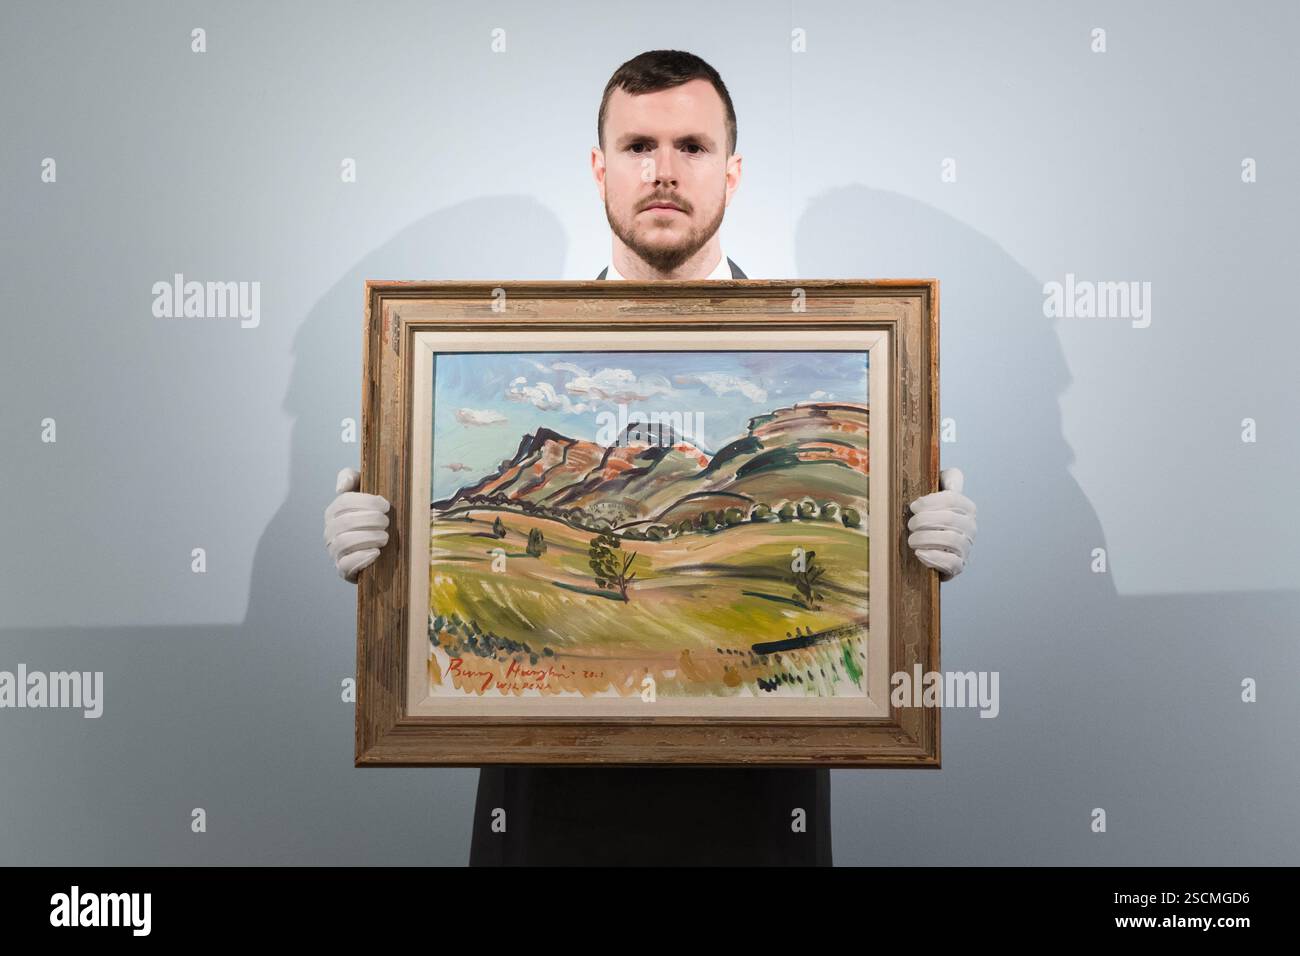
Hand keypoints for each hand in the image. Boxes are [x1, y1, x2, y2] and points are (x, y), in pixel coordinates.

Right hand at [323, 467, 390, 581]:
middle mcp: (330, 531)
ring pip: (345, 542)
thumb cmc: (373, 517)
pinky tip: (376, 553)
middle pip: (346, 521)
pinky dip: (362, 558)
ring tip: (385, 537)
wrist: (383, 551)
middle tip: (387, 522)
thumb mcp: (364, 493)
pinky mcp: (343, 570)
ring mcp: (334, 551)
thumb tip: (341, 486)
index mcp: (334, 512)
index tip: (386, 505)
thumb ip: (352, 478)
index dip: (367, 501)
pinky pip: (346, 564)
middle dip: (371, 520)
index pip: (345, 501)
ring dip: (370, 538)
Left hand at [907, 467, 976, 580]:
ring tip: (912, 540)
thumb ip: (948, 479)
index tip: (913, 506)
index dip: (929, 502)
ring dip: (925, 539)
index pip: (952, 499)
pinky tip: (919, 553)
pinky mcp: (959, 566)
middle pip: (949, 519)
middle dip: (923, 521)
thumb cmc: (930, 515)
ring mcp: (966, 547)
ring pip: (950, 541)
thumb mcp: (937, 491)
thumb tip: (954, 483)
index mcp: (967, 508)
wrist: (927, 545)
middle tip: (909, 524)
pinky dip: (933, 557)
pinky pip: (951, 563)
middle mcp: (971, 527)